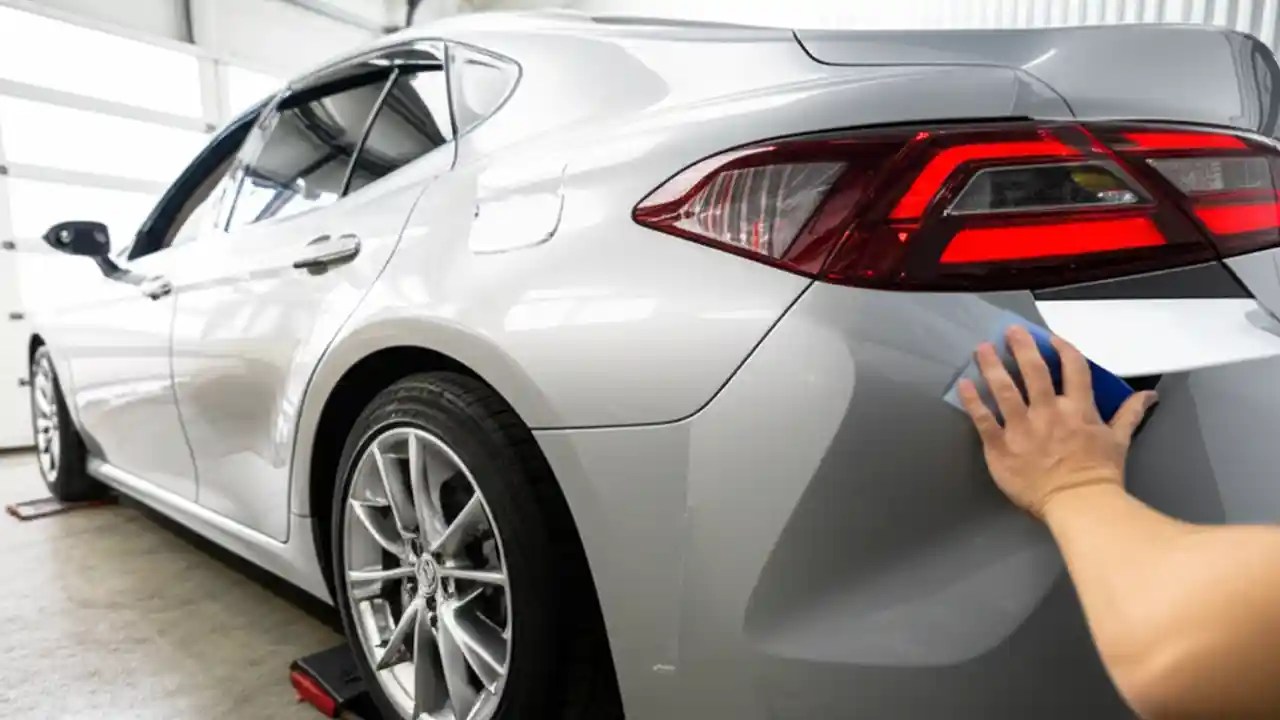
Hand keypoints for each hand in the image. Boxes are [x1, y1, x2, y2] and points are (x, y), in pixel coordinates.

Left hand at [957, 326, 1157, 518]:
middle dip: (1021, 347)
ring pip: (1004, 389)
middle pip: (1034, 371)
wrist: (1079, 506)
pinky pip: (983, 419)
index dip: (1061, 348)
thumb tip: (1149, 395)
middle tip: (1009, 331)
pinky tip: (964, 384)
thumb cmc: (1100, 475)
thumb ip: (1130, 414)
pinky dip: (972, 400)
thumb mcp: (1119, 441)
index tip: (1049, 338)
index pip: (1072, 368)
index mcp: (1078, 409)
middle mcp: (1049, 413)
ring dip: (992, 366)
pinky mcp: (1001, 446)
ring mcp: (1022, 429)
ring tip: (982, 349)